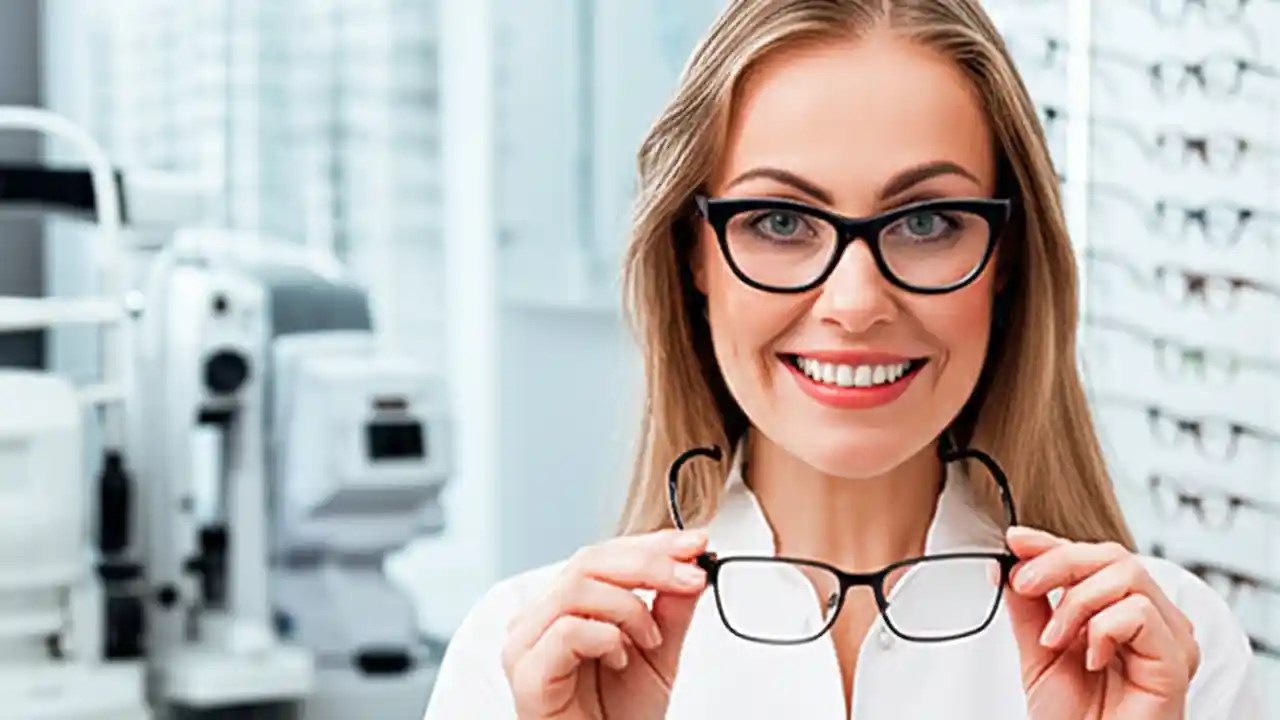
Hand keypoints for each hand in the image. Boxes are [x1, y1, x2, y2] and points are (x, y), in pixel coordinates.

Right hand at [502, 529, 709, 718]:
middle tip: (692, 577)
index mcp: (565, 605)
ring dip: (629, 607)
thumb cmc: (619, 715)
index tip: (696, 543)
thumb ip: (671, 607)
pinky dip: (606, 638)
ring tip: (652, 639)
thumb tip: (690, 562)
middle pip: (588, 561)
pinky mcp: (527, 674)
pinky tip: (621, 659)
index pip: (603, 554)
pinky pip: (567, 631)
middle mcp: (539, 617)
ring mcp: (526, 644)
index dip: (650, 544)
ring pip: (576, 589)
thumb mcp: (659, 652)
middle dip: (649, 564)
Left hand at [1005, 526, 1199, 719]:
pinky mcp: (1176, 659)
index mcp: (1122, 611)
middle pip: (1113, 555)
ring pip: (1127, 575)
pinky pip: (1140, 613)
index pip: (1094, 557)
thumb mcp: (1039, 651)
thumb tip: (1008, 563)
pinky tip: (1091, 659)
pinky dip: (1103, 628)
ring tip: (1056, 639)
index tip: (1016, 541)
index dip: (1053, 543)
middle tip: (1025, 585)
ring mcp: (1169, 637)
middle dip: (1059, 562)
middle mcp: (1151, 619)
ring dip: (1077, 601)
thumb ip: (1028, 606)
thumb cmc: (1073, 718)